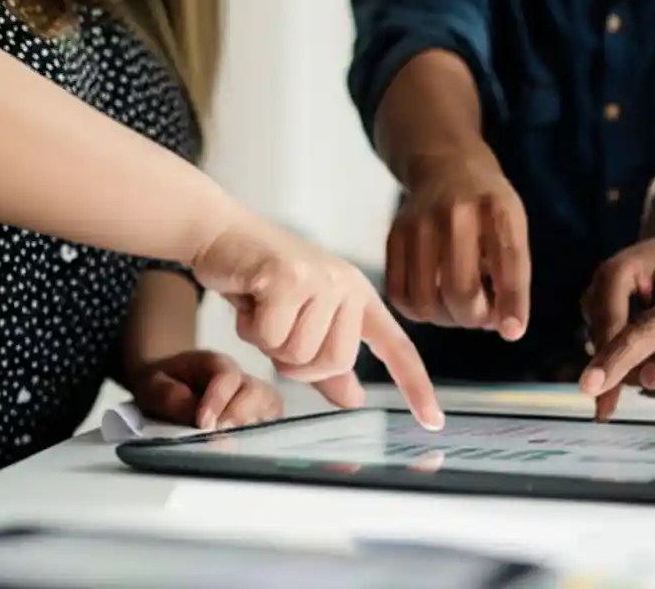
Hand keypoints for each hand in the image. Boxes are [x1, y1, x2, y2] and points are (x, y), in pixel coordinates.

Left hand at [129, 350, 282, 430]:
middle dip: (238, 413)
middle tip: (218, 434)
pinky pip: (272, 420)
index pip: (227, 377)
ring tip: (232, 442)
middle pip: (255, 390)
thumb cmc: (160, 384)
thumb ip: (171, 398)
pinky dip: (264, 432)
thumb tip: (198, 420)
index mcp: (213, 364)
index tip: (203, 423)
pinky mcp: (258, 414)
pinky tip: (244, 445)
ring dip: (253, 424)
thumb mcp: (152, 385)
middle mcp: (238, 378)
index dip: (218, 399)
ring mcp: (251, 396)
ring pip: (270, 404)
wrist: (162, 387)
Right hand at [192, 209, 444, 430]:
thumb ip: (327, 364)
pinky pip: (271, 337)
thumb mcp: (300, 325)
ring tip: (261, 308)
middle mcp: (347, 286)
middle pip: (335, 362)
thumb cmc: (259, 282)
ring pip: (300, 354)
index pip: (397, 347)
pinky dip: (250, 329)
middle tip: (275, 328)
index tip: (433, 421)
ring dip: (269, 342)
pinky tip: (248, 299)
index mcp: (358, 297)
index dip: (415, 385)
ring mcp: (321, 280)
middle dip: (297, 362)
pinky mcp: (288, 278)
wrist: (221, 234)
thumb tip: (355, 398)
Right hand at [386, 152, 529, 339]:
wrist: (444, 164)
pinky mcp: (393, 236)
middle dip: (475, 317)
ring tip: (459, 308)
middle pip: (460, 290)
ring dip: (446, 319)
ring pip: (426, 301)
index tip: (512, 332)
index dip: (512, 302)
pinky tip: (433, 302)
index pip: (508, 261)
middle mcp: (456, 213)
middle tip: (482, 315)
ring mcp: (419, 224)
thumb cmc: (486, 205)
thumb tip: (506, 329)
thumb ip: (513, 272)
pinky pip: (399, 295)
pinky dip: (419, 311)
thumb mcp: (512, 224)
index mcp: (496, 208)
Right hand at [581, 235, 654, 419]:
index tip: (599, 396)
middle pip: (599, 336)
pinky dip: (618, 359)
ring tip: (617, 398)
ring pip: (599, 342)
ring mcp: (593, 299)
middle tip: (606, 413)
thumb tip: (650, 382)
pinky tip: (630, 378)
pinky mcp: (597, 313)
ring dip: (614, 367)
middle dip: (608, 372)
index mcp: (618, 271)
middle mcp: (597, 284)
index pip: (610, 321)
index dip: (607, 359)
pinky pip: (605, 341)